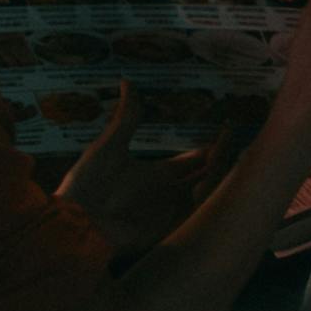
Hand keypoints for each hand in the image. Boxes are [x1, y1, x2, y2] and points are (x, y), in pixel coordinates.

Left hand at [57, 87, 217, 245]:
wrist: (72, 221)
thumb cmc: (86, 184)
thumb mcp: (108, 147)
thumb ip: (125, 118)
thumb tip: (127, 81)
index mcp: (158, 173)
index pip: (195, 158)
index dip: (214, 145)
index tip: (229, 126)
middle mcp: (169, 190)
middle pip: (208, 173)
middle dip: (224, 157)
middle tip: (238, 139)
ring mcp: (171, 210)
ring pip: (208, 191)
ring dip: (221, 174)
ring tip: (231, 155)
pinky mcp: (168, 229)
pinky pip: (197, 213)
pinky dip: (208, 197)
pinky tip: (211, 180)